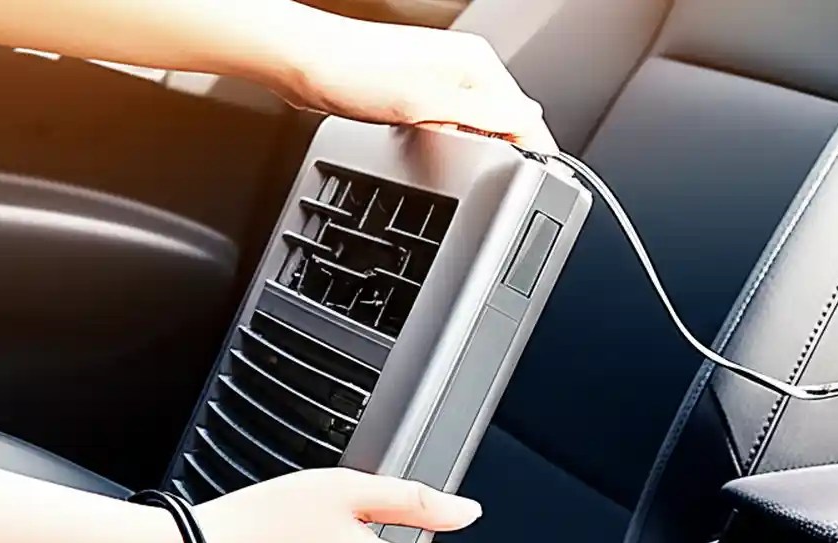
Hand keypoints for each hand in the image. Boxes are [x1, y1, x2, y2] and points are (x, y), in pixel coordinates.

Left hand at [271, 18, 557, 154]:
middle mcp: (461, 66)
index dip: (532, 153)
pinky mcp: (416, 92)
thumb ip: (482, 114)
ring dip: (467, 149)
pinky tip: (424, 150)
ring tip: (445, 163)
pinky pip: (445, 125)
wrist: (302, 64)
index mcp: (475, 62)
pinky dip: (441, 142)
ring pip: (472, 127)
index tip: (535, 185)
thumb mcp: (425, 103)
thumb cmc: (350, 74)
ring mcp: (438, 79)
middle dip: (496, 153)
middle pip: (502, 123)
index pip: (524, 115)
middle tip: (480, 180)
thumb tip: (530, 122)